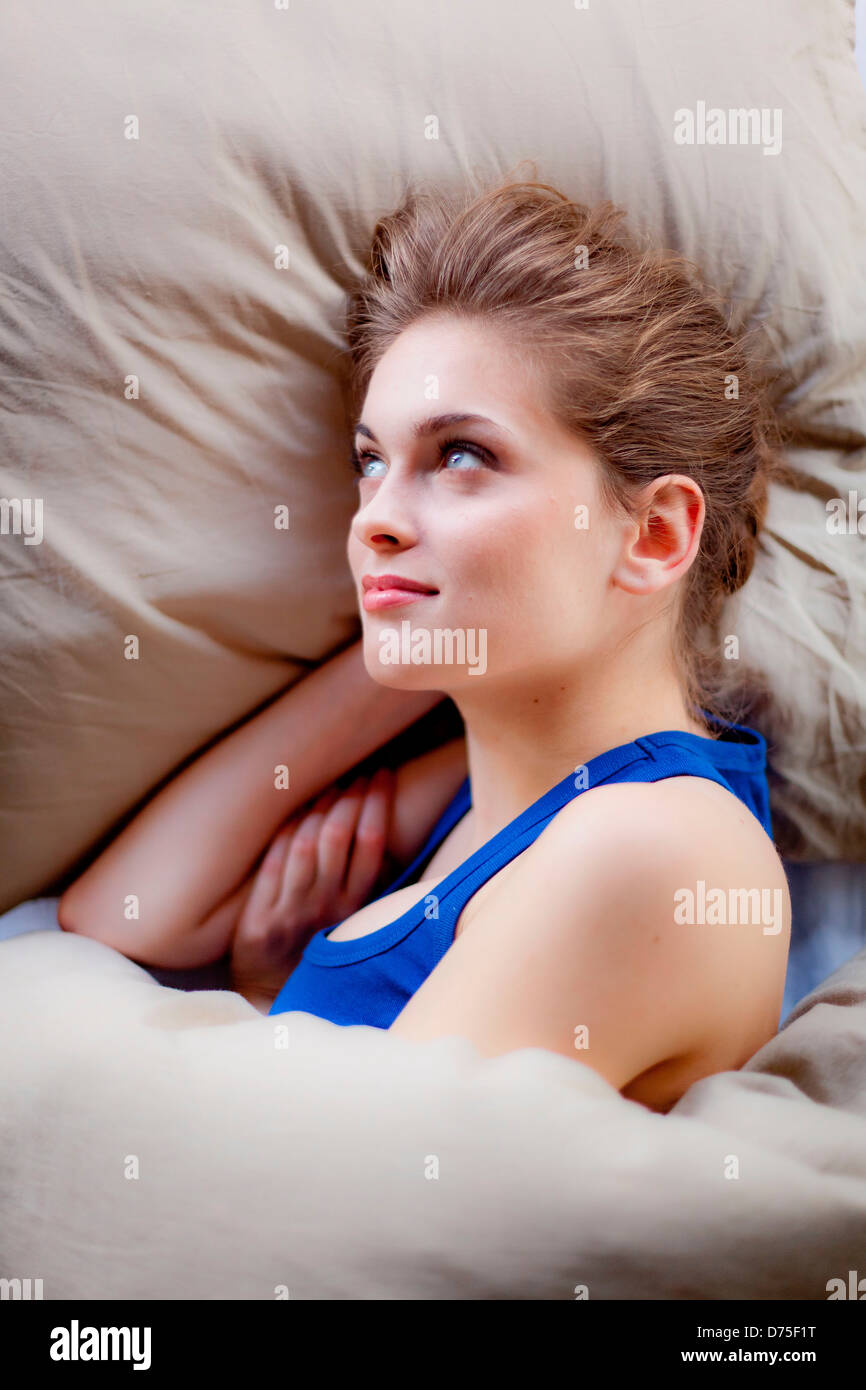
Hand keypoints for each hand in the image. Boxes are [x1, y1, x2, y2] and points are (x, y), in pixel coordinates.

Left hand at [229, 767, 394, 1001]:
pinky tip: (294, 810)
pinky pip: (272, 864)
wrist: (272, 997)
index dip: (378, 802)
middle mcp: (326, 908)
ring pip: (306, 845)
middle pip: (339, 837)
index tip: (384, 774)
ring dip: (318, 806)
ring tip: (330, 783)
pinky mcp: (259, 919)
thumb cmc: (317, 951)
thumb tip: (385, 837)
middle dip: (350, 795)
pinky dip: (284, 832)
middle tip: (358, 771)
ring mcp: (291, 912)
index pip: (373, 843)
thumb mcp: (352, 924)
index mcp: (355, 910)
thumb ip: (365, 887)